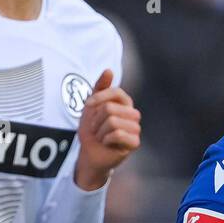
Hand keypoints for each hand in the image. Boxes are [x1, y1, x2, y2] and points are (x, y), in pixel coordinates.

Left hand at [73, 69, 140, 189]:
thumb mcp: (92, 106)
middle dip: (96, 119)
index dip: (99, 98)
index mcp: (125, 103)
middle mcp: (133, 114)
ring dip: (100, 131)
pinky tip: (107, 143)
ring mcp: (135, 128)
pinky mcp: (134, 143)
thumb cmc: (92, 129)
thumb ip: (100, 87)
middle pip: (110, 108)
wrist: (90, 152)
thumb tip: (109, 70)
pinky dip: (106, 140)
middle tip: (96, 128)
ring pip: (113, 122)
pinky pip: (118, 134)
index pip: (116, 92)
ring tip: (101, 136)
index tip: (88, 106)